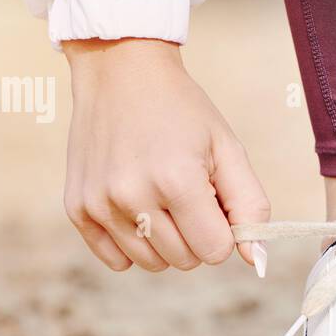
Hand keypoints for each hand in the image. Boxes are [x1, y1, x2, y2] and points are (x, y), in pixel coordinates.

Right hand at [61, 38, 269, 272]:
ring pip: (153, 264)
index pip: (215, 251)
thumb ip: (251, 206)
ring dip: (165, 240)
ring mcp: (100, 204)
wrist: (120, 72)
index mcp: (176, 180)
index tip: (213, 197)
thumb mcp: (228, 149)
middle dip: (196, 233)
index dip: (223, 228)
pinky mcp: (77, 208)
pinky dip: (133, 243)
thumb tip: (258, 260)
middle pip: (185, 261)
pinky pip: (117, 261)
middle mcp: (132, 196)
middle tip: (186, 190)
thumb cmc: (182, 112)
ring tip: (160, 194)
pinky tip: (136, 206)